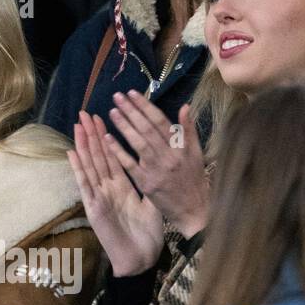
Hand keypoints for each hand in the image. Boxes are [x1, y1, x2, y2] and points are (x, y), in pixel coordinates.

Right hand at [68, 112, 165, 277]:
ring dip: (83, 145)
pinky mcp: (94, 208)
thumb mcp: (151, 205)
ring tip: (78, 125)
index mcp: (122, 187)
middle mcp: (108, 189)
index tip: (103, 118)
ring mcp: (99, 197)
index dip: (107, 137)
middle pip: (98, 156)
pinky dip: (78, 168)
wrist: (141, 260)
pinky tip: (72, 152)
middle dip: (92, 134)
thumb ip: (148, 185)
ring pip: (90, 166)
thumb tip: (155, 167)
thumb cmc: (147, 237)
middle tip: (86, 113)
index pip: (113, 157)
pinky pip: (85, 185)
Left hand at [106, 92, 209, 238]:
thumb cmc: (195, 181)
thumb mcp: (197, 154)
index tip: (132, 93)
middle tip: (117, 97)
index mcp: (181, 147)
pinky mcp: (146, 184)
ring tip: (112, 112)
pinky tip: (107, 138)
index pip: (160, 121)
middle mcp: (169, 156)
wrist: (194, 211)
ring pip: (138, 143)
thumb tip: (184, 106)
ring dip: (124, 126)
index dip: (145, 106)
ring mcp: (157, 170)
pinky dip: (118, 150)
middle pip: (147, 129)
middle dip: (131, 111)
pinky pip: (130, 164)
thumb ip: (189, 130)